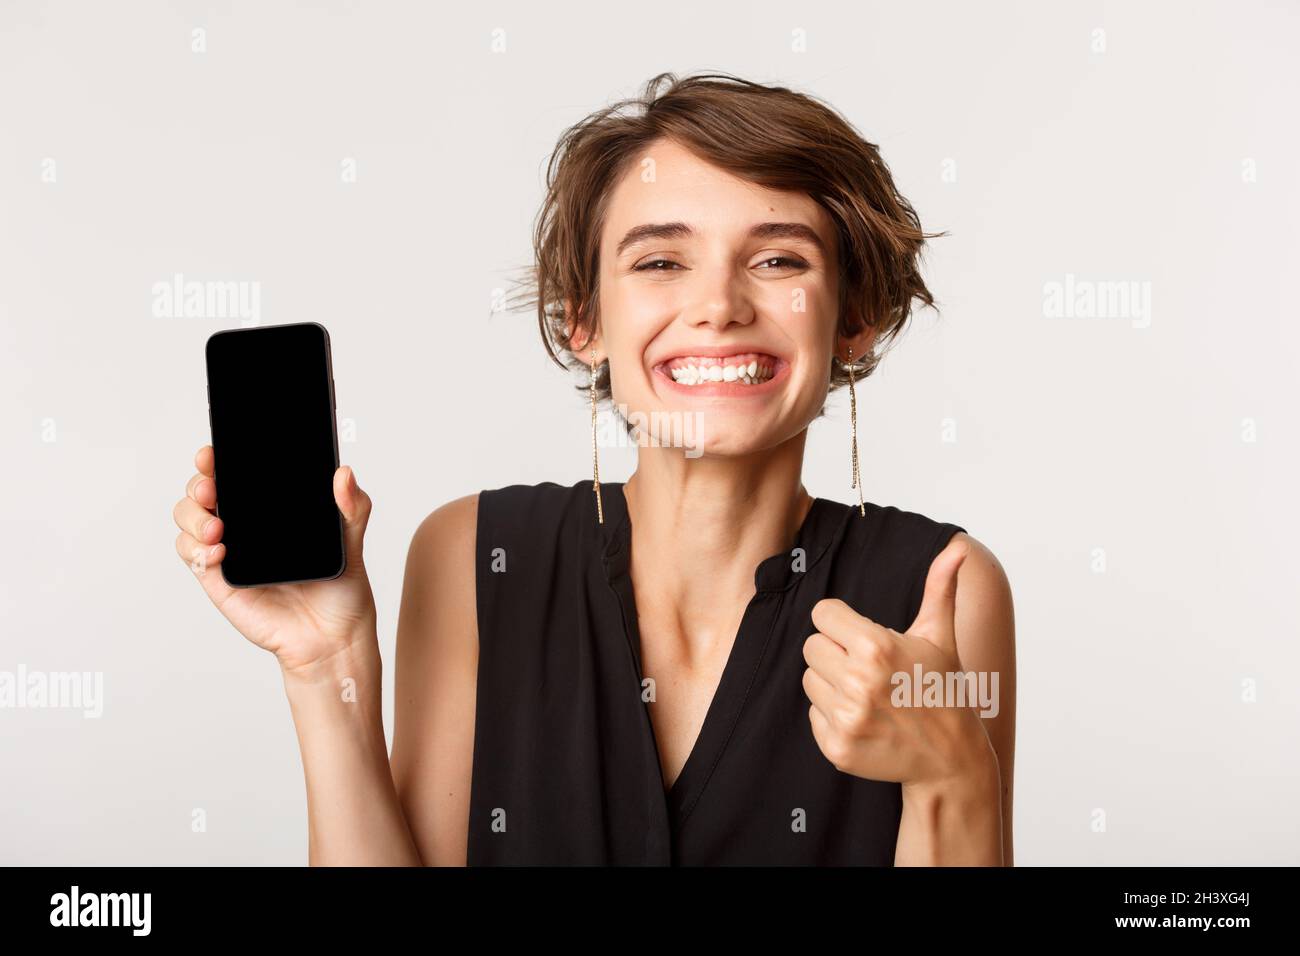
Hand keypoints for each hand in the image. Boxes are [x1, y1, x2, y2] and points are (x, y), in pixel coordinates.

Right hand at [173, 444, 378, 676]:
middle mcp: (243, 526)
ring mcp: (227, 552)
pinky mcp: (219, 581)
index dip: (216, 460)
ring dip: (192, 517)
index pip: (234, 474)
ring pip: (188, 520)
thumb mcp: (351, 540)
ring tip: (217, 529)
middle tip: (212, 489)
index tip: (213, 453)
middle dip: (198, 484)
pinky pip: (192, 557)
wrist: (333, 635)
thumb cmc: (340, 586)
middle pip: (201, 492)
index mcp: (269, 509)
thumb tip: (344, 473)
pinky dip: (195, 551)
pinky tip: (217, 553)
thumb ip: (352, 506)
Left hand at [802, 536, 993, 786]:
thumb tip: (957, 548)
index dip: (841, 622)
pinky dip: (832, 716)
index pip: (822, 614)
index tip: (862, 636)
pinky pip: (812, 714)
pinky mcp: (837, 747)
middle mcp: (857, 682)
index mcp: (876, 647)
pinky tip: (864, 718)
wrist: (951, 757)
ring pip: (809, 679)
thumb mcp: (940, 636)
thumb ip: (939, 588)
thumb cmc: (942, 688)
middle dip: (836, 651)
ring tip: (867, 693)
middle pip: (811, 646)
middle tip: (867, 667)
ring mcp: (846, 718)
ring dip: (832, 683)